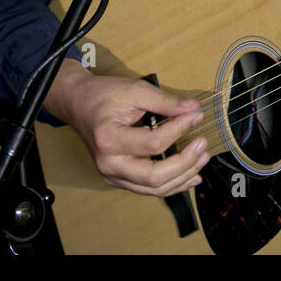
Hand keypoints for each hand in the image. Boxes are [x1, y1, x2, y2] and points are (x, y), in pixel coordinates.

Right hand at [44, 59, 210, 195]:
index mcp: (109, 139)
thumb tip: (194, 109)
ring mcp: (111, 175)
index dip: (179, 130)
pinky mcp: (117, 178)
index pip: (153, 144)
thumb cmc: (103, 95)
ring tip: (202, 159)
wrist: (77, 103)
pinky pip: (147, 188)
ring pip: (153, 189)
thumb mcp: (135, 90)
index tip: (196, 116)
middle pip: (154, 177)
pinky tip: (191, 176)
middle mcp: (108, 164)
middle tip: (203, 145)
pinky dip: (172, 184)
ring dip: (182, 177)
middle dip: (185, 164)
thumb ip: (165, 102)